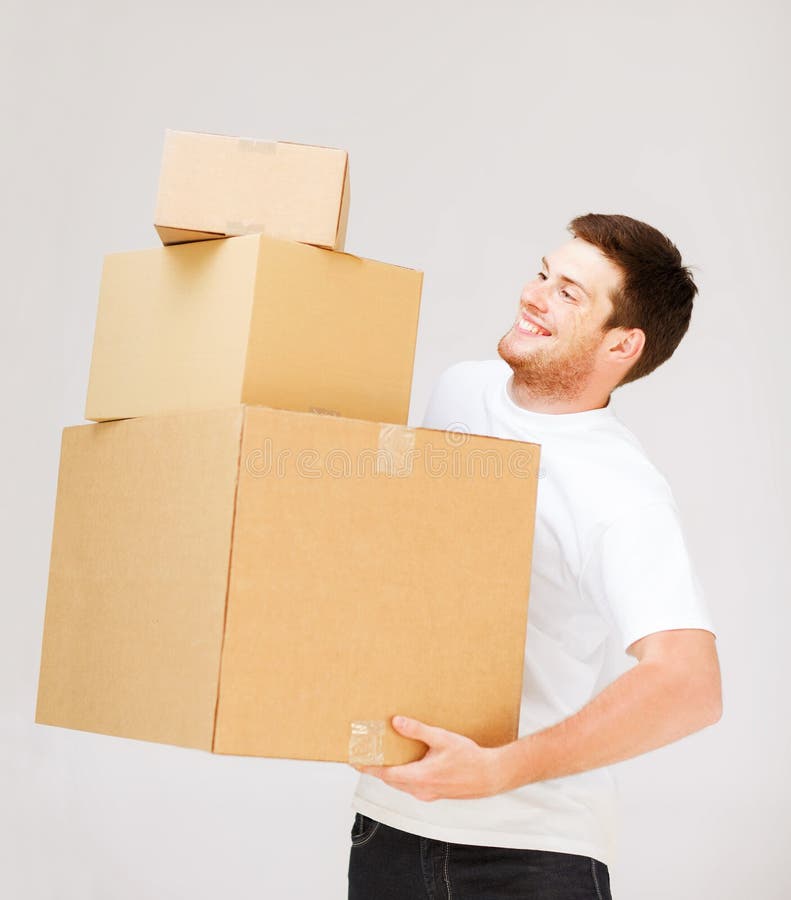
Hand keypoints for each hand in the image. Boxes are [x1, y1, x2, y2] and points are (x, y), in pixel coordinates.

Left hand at [352, 715, 508, 801]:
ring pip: (402, 784)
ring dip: (391, 773)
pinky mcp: (434, 793)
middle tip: (366, 755)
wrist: (490, 776)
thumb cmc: (469, 758)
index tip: (355, 762)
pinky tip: (408, 764)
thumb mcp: (442, 738)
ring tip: (384, 757)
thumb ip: (418, 730)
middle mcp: (421, 789)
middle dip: (377, 769)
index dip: (369, 769)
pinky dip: (404, 776)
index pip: (386, 774)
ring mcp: (428, 794)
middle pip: (391, 780)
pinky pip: (412, 786)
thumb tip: (397, 722)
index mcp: (420, 777)